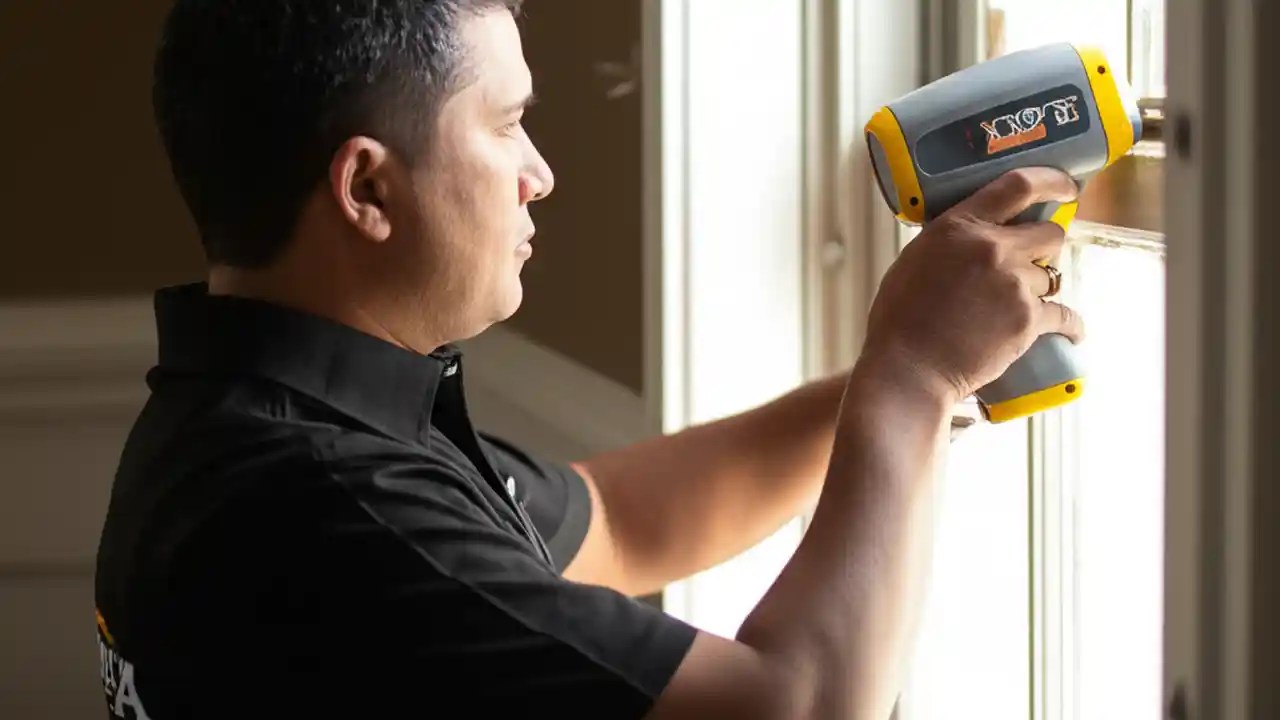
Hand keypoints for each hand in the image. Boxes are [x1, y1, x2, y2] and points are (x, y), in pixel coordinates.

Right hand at [858, 167, 1085, 404]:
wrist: (909, 370)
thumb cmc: (899, 321)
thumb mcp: (914, 261)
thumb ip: (948, 243)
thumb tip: (970, 237)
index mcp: (959, 227)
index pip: (1018, 185)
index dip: (1052, 181)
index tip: (1067, 186)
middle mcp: (992, 248)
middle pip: (1049, 233)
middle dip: (1045, 247)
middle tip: (1031, 263)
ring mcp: (1014, 284)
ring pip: (1050, 277)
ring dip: (1041, 289)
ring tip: (1021, 307)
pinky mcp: (1028, 320)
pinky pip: (1064, 316)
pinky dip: (1070, 326)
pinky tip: (1071, 331)